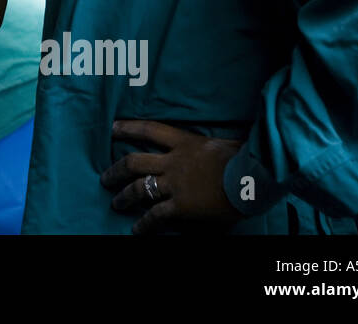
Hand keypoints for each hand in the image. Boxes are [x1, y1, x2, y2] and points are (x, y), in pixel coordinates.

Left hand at [100, 119, 244, 233]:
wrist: (252, 178)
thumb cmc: (245, 159)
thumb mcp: (224, 144)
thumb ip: (210, 147)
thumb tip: (215, 147)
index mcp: (184, 142)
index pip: (149, 129)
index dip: (128, 128)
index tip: (113, 128)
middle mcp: (173, 162)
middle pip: (134, 162)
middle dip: (116, 170)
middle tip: (105, 177)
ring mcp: (175, 184)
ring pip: (139, 188)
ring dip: (124, 196)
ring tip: (115, 202)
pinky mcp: (181, 205)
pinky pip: (156, 215)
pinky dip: (144, 223)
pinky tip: (137, 229)